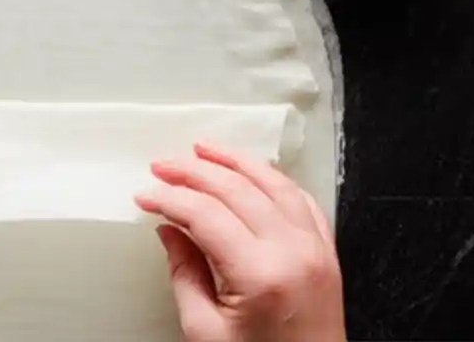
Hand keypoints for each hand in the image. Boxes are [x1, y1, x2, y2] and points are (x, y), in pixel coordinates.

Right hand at [135, 143, 344, 341]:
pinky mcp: (327, 255)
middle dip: (193, 172)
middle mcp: (294, 254)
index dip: (169, 198)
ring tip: (204, 149)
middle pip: (237, 189)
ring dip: (236, 161)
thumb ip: (185, 274)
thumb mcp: (204, 331)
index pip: (204, 214)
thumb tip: (170, 230)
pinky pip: (303, 202)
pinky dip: (276, 181)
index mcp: (260, 275)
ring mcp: (316, 251)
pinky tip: (254, 173)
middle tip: (163, 166)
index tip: (145, 196)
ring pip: (274, 184)